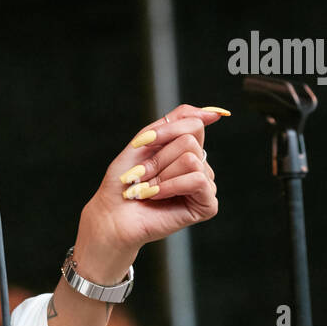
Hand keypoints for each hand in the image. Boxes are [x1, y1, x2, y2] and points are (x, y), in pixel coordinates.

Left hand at [73, 104, 225, 281]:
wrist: (112, 213)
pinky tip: (156, 196)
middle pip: (189, 141)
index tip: (140, 145)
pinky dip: (171, 186)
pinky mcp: (207, 205)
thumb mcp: (146, 141)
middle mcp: (199, 167)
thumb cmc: (125, 180)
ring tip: (147, 188)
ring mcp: (205, 186)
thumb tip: (214, 113)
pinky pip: (198, 180)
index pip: (192, 124)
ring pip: (191, 160)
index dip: (164, 132)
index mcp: (186, 151)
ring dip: (160, 174)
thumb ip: (177, 121)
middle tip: (141, 175)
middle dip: (158, 158)